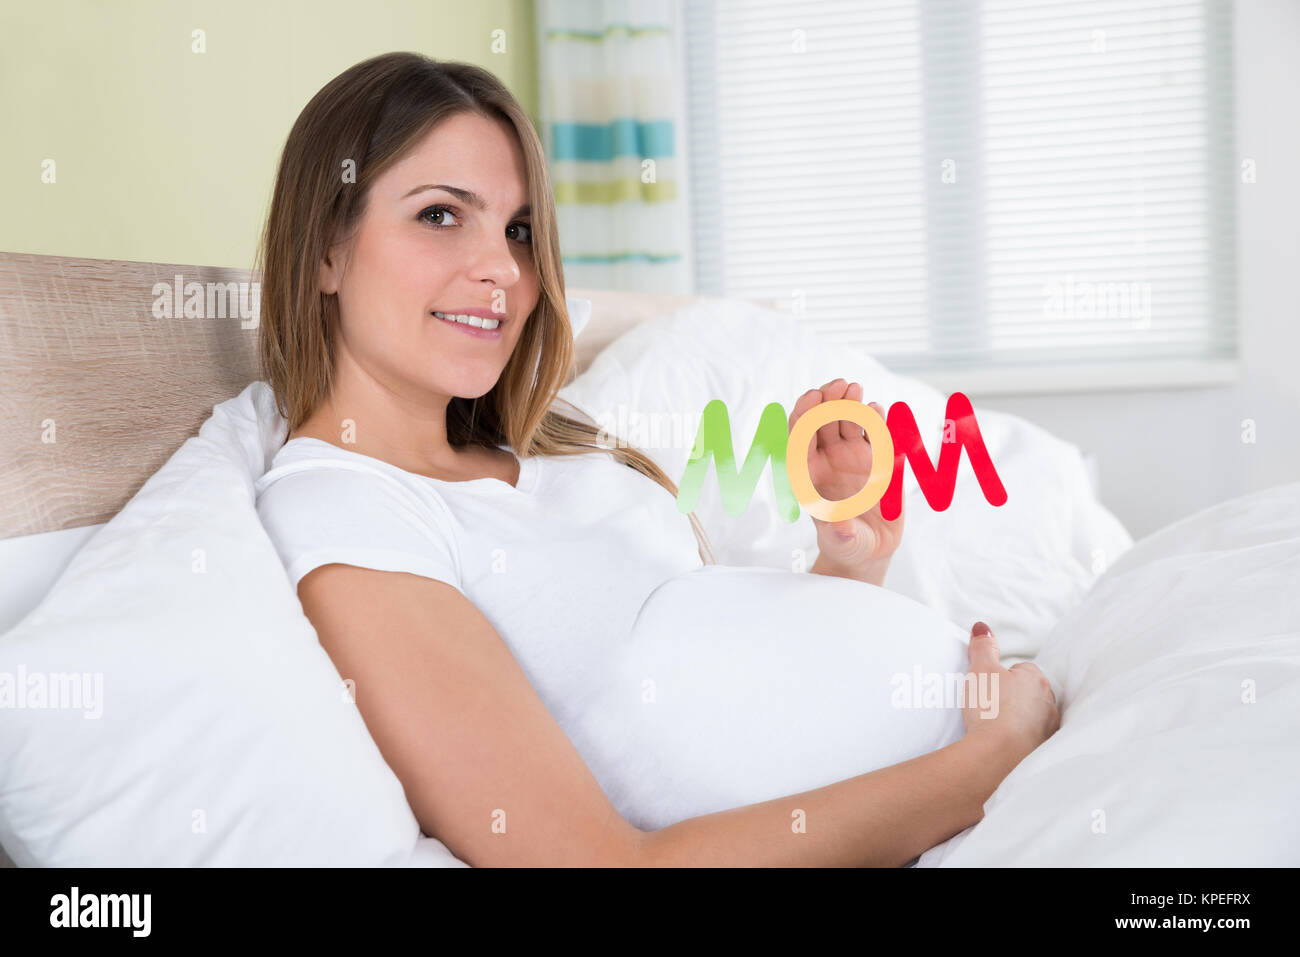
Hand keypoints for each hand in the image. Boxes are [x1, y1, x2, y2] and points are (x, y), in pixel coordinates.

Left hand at [793, 378, 903, 583]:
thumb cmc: (846, 545)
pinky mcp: (876, 458)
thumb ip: (839, 531)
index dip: (803, 415)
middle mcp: (828, 460)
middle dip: (828, 401)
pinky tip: (876, 408)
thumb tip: (839, 524)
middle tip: (839, 386)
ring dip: (849, 403)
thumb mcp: (842, 541)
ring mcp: (852, 456)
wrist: (870, 549)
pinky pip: (873, 431)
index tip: (812, 398)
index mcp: (809, 474)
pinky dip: (875, 418)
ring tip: (856, 388)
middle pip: (823, 422)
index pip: (800, 438)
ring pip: (846, 421)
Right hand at [961, 622, 1060, 762]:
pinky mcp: (1043, 751)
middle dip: (1013, 697)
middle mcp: (1049, 703)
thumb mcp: (981, 669)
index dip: (1001, 676)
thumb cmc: (991, 708)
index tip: (987, 687)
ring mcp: (1048, 729)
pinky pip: (1032, 740)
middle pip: (1029, 693)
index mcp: (1036, 679)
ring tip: (994, 727)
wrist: (998, 755)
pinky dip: (1021, 740)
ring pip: (1033, 717)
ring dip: (1019, 720)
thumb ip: (983, 647)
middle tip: (989, 705)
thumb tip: (982, 627)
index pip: (1021, 669)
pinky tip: (1004, 744)